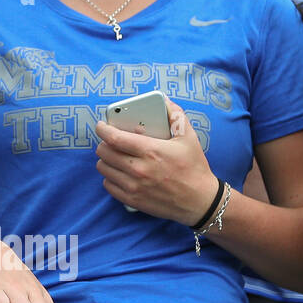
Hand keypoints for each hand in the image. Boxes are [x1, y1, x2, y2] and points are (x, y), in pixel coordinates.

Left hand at [95, 97, 219, 223]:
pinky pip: (108, 185)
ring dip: (106, 160)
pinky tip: (119, 173)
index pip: (114, 138)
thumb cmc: (194, 168)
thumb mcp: (189, 138)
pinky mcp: (132, 200)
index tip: (101, 125)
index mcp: (151, 151)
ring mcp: (134, 186)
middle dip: (104, 143)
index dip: (103, 129)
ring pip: (103, 168)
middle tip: (111, 141)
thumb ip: (176, 116)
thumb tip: (164, 101)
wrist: (200, 201)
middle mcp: (139, 169)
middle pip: (104, 152)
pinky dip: (110, 177)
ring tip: (115, 156)